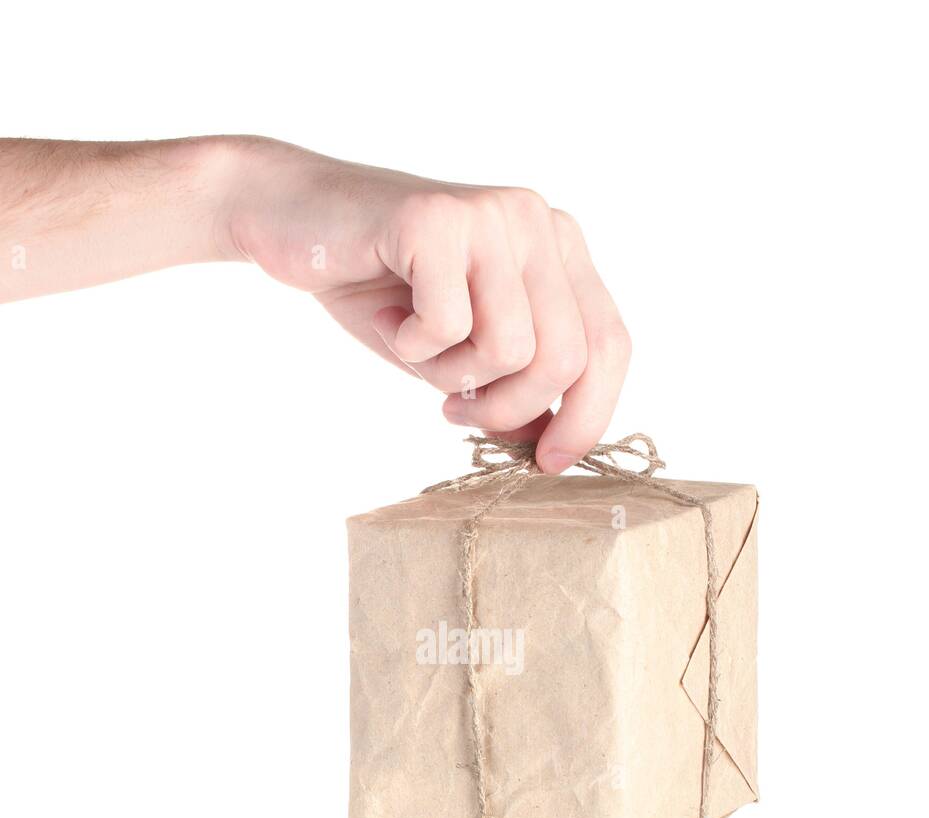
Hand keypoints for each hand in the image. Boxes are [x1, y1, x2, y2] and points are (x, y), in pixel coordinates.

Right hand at [224, 138, 630, 471]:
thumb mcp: (455, 354)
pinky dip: (411, 345)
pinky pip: (448, 326)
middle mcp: (535, 222)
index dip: (587, 416)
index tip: (546, 462)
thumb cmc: (379, 289)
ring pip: (511, 349)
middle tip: (454, 409)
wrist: (288, 219)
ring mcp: (489, 214)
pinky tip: (388, 317)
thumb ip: (509, 388)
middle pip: (567, 358)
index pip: (610, 345)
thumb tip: (548, 445)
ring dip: (451, 375)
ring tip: (414, 348)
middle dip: (508, 409)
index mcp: (556, 249)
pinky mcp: (436, 217)